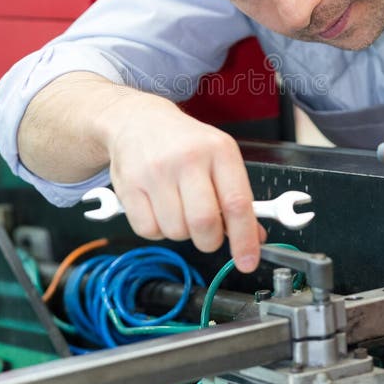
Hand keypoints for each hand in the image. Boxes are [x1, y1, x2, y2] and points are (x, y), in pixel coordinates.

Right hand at [102, 93, 265, 271]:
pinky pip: (148, 231)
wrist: (137, 121)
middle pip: (204, 223)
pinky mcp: (129, 185)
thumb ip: (237, 197)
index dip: (244, 239)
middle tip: (208, 232)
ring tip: (179, 209)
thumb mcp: (219, 158)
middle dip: (210, 240)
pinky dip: (157, 230)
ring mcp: (155, 172)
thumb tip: (254, 238)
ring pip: (176, 232)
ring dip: (182, 232)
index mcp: (219, 150)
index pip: (237, 204)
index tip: (247, 262)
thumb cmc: (185, 144)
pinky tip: (159, 209)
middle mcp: (187, 159)